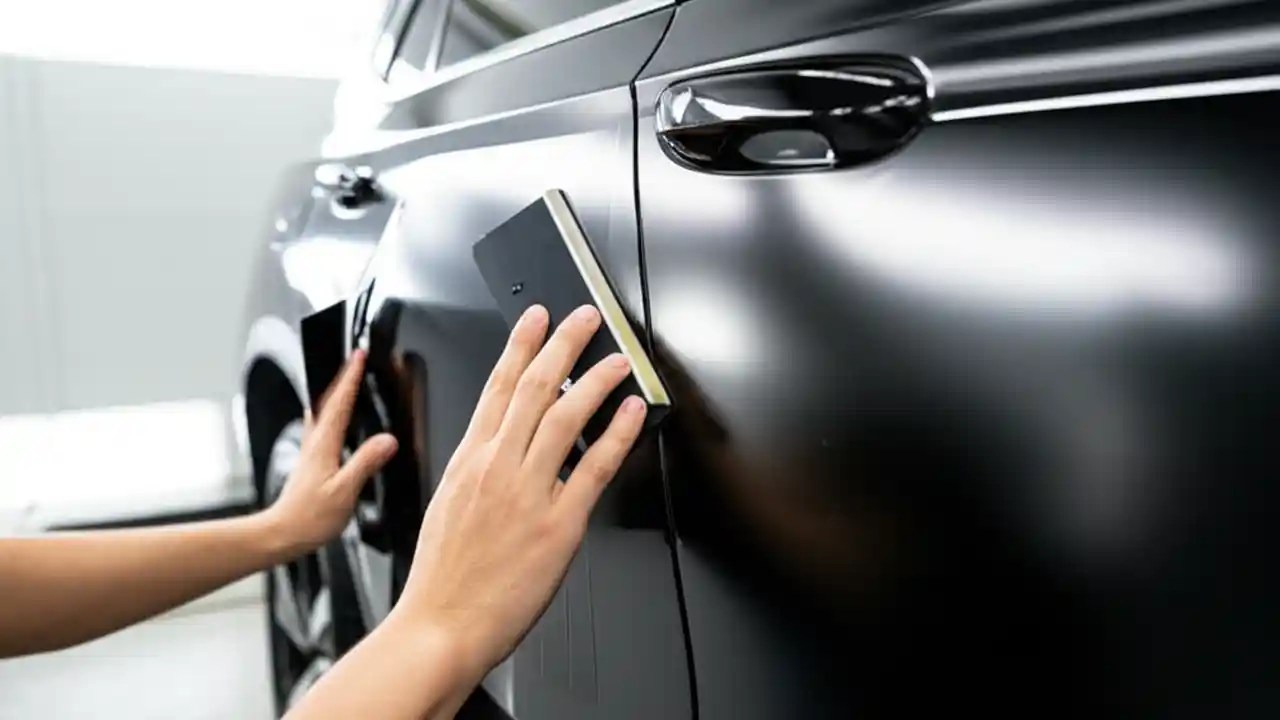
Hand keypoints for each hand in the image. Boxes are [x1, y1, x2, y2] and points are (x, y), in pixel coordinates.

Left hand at [265, 349, 398, 555]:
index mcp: (324, 445)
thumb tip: (388, 440)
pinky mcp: (310, 463)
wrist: (281, 534)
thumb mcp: (343, 491)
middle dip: (342, 378)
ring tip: (346, 382)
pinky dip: (330, 414)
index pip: (340, 402)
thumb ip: (365, 463)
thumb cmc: (309, 518)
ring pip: (323, 413)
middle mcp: (315, 444)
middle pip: (328, 401)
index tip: (359, 355)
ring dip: (335, 394)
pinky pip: (322, 428)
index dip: (350, 377)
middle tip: (354, 359)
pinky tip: (334, 422)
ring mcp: (311, 452)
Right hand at [391, 304, 646, 674]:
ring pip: (566, 418)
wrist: (440, 627)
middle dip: (562, 344)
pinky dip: (616, 434)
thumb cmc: (444, 579)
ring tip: (617, 357)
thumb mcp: (448, 508)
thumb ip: (478, 474)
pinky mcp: (558, 525)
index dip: (520, 346)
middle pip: (534, 389)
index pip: (497, 388)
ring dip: (595, 379)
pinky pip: (594, 468)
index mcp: (469, 462)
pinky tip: (630, 411)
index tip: (535, 319)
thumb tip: (501, 449)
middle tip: (583, 316)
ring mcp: (528, 494)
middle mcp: (498, 469)